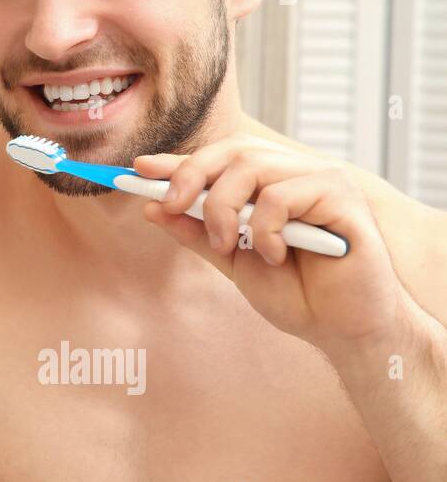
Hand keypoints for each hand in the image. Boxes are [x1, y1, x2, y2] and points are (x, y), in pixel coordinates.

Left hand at [133, 134, 402, 351]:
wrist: (344, 330)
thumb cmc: (297, 294)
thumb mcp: (233, 262)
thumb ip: (197, 233)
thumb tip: (153, 208)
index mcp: (268, 185)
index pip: (218, 159)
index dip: (177, 162)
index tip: (138, 168)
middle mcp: (294, 174)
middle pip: (232, 151)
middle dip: (191, 175)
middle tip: (170, 205)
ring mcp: (320, 180)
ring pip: (252, 166)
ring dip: (224, 208)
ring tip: (228, 245)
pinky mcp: (342, 197)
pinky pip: (284, 196)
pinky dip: (266, 228)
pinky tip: (276, 255)